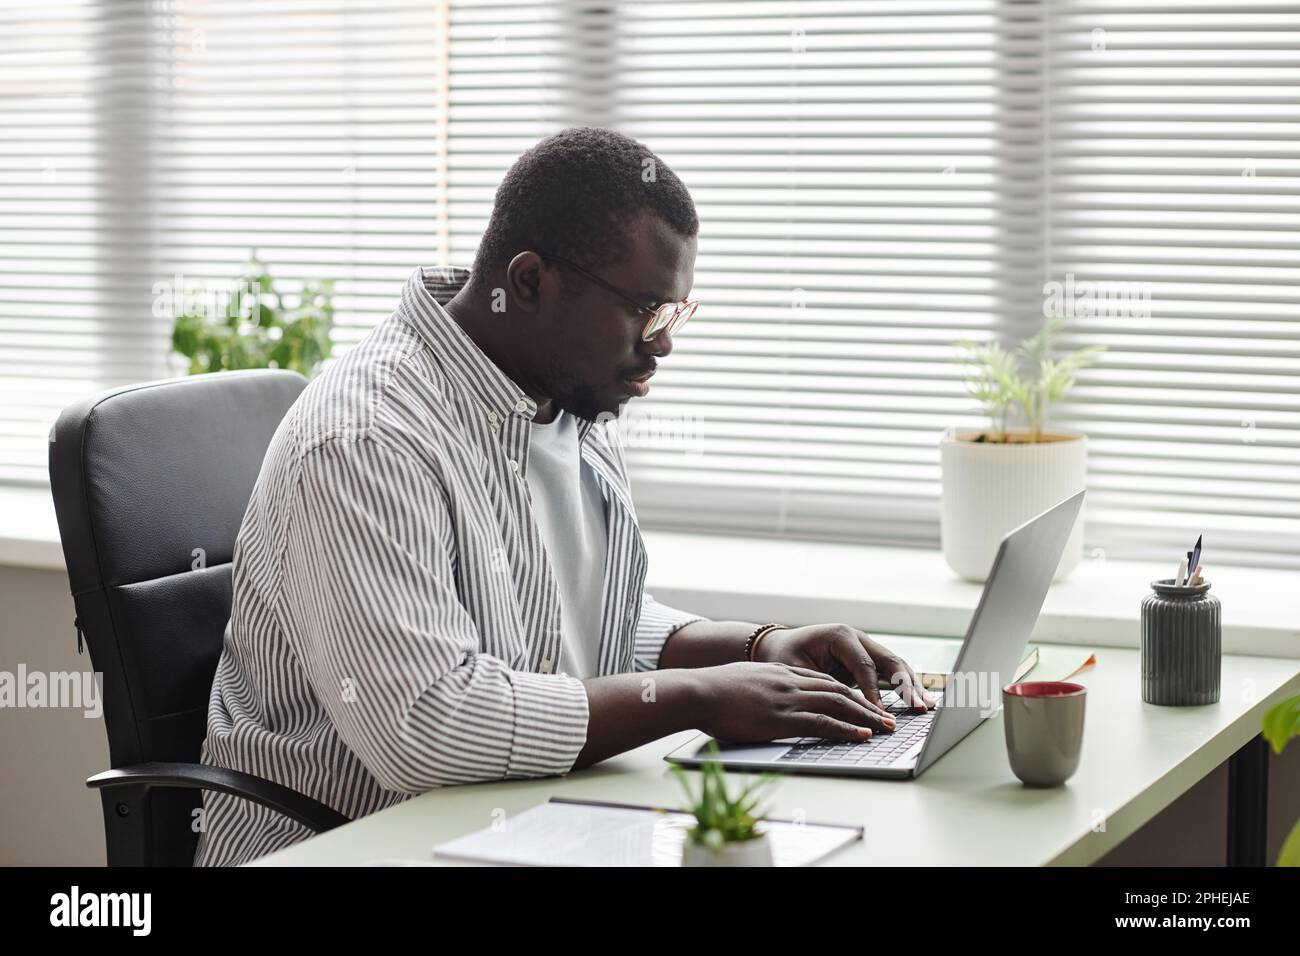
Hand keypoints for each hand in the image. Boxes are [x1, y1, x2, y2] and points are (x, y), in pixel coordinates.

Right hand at [696, 661, 897, 743]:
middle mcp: (790, 682)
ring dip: (865, 717)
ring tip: (885, 728)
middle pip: (838, 690)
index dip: (847, 692)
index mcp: (780, 673)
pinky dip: (847, 729)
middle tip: (887, 717)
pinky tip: (862, 735)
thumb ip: (759, 687)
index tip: (864, 702)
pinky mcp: (782, 718)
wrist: (697, 691)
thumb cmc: (710, 691)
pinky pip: (823, 722)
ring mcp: (788, 699)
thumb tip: (761, 698)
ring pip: (837, 704)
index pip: (823, 680)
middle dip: (866, 704)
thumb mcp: (741, 681)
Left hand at [753, 623, 936, 711]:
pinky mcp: (868, 658)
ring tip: (926, 706)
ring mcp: (865, 646)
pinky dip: (905, 686)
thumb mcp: (797, 671)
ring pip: (895, 665)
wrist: (778, 645)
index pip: (864, 666)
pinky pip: (891, 672)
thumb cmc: (785, 657)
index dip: (874, 692)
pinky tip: (919, 701)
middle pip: (889, 661)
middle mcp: (857, 638)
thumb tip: (843, 709)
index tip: (880, 714)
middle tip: (919, 708)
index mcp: (840, 635)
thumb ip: (821, 686)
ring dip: (912, 686)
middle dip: (906, 685)